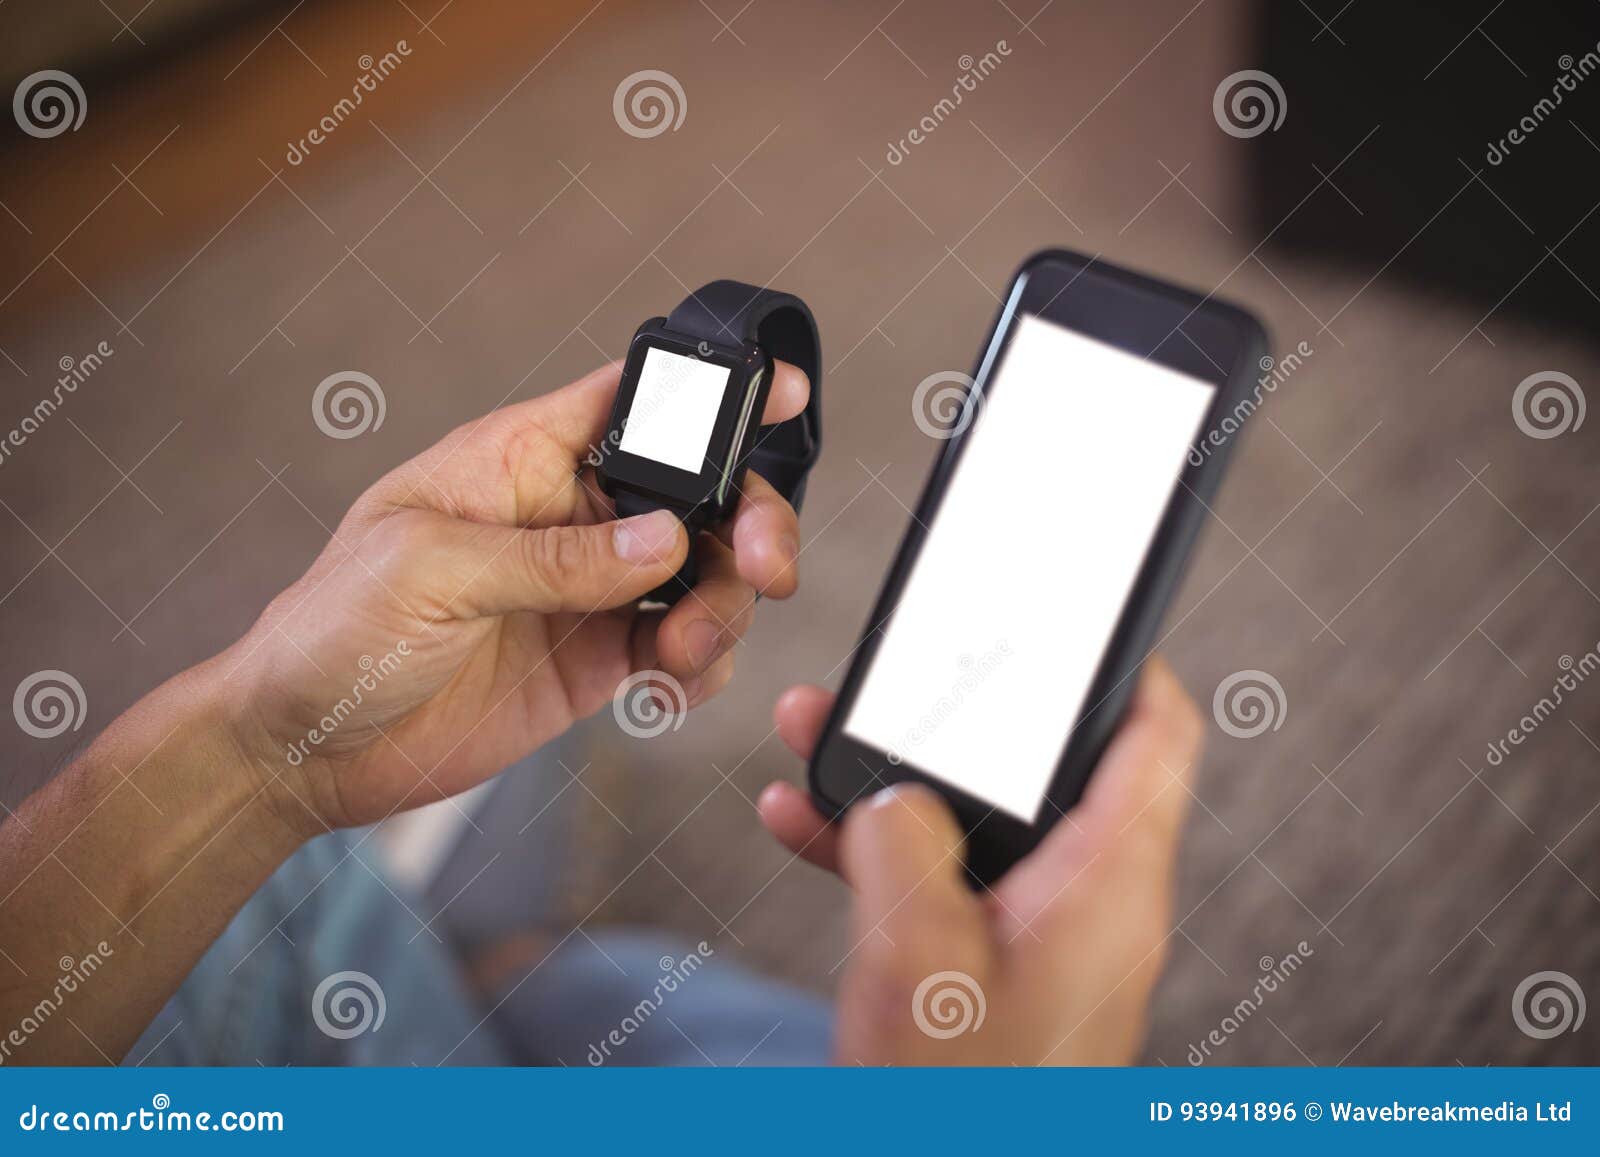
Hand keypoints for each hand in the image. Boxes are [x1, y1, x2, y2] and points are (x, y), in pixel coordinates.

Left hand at [224, 360, 809, 832]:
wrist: (302, 749)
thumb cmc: (333, 629)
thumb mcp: (429, 572)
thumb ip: (553, 557)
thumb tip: (664, 541)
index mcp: (521, 459)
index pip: (632, 403)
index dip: (710, 394)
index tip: (780, 393)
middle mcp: (569, 518)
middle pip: (697, 494)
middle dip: (746, 522)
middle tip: (760, 566)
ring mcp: (589, 592)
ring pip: (704, 576)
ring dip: (726, 608)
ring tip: (684, 652)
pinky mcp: (595, 662)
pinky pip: (683, 651)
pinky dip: (705, 665)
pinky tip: (677, 681)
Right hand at [757, 658, 1201, 1064]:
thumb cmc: (968, 1099)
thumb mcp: (920, 958)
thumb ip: (901, 845)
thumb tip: (888, 795)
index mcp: (1108, 881)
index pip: (1154, 735)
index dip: (1123, 662)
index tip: (1075, 617)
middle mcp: (1087, 900)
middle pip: (1041, 767)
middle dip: (953, 716)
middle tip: (891, 677)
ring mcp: (1040, 935)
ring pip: (974, 820)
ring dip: (893, 780)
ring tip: (810, 738)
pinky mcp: (995, 968)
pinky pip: (943, 881)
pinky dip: (880, 851)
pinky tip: (803, 827)